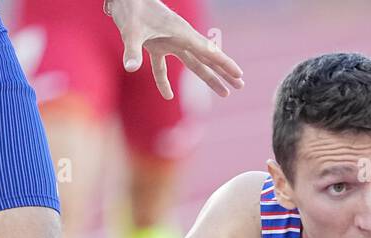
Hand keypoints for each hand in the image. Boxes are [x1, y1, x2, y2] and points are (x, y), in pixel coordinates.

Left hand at [105, 0, 243, 97]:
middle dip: (223, 73)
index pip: (208, 51)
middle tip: (240, 85)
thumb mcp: (131, 29)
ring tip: (224, 93)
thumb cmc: (130, 7)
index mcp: (181, 32)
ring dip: (207, 77)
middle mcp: (179, 37)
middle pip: (206, 59)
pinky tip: (168, 96)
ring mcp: (168, 41)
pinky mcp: (155, 44)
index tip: (238, 74)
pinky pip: (162, 67)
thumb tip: (131, 67)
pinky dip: (163, 81)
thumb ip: (133, 50)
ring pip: (192, 63)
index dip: (224, 63)